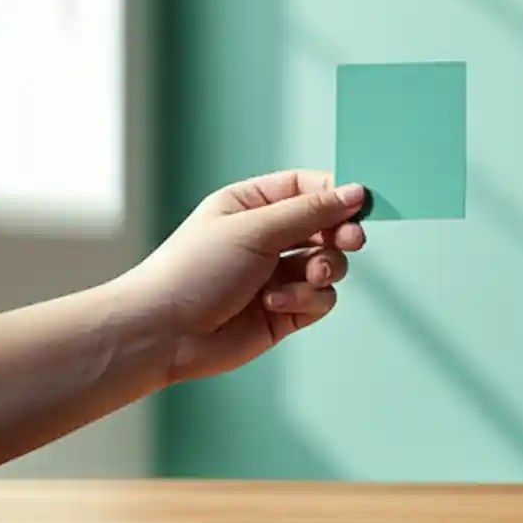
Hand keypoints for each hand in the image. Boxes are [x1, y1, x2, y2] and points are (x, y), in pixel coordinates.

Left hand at [124, 170, 367, 383]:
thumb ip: (310, 212)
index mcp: (253, 205)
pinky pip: (320, 299)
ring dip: (324, 270)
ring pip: (330, 265)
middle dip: (340, 234)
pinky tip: (274, 304)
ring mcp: (278, 275)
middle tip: (351, 240)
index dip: (336, 194)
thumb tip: (355, 192)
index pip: (308, 188)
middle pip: (327, 226)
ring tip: (308, 276)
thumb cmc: (193, 271)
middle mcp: (268, 238)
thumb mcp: (255, 229)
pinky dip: (305, 300)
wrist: (163, 334)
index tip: (360, 204)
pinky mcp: (286, 310)